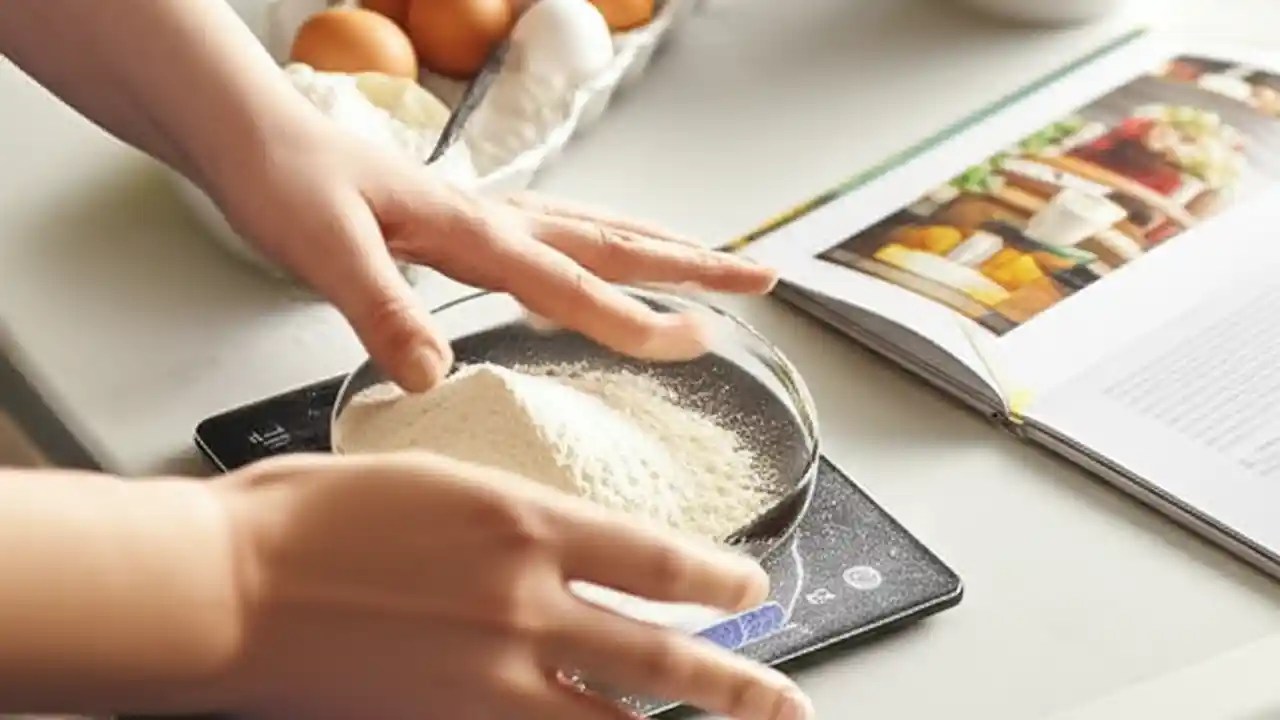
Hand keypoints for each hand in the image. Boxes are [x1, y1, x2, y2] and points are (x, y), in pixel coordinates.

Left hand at [210, 120, 776, 391]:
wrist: (254, 139)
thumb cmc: (287, 186)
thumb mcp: (321, 251)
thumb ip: (381, 309)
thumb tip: (435, 375)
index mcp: (471, 230)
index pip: (571, 283)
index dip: (636, 318)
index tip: (697, 341)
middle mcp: (494, 217)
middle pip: (615, 241)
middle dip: (694, 263)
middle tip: (760, 277)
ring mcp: (487, 213)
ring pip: (598, 229)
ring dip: (663, 249)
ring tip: (715, 264)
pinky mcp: (470, 219)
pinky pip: (563, 229)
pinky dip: (608, 242)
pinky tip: (609, 255)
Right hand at [211, 452, 812, 719]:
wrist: (228, 587)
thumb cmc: (308, 516)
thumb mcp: (431, 480)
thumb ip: (505, 521)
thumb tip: (553, 547)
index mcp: (525, 523)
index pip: (655, 559)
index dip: (716, 581)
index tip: (748, 588)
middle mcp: (528, 603)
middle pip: (662, 654)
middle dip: (735, 681)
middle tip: (783, 697)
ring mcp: (493, 676)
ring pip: (616, 719)